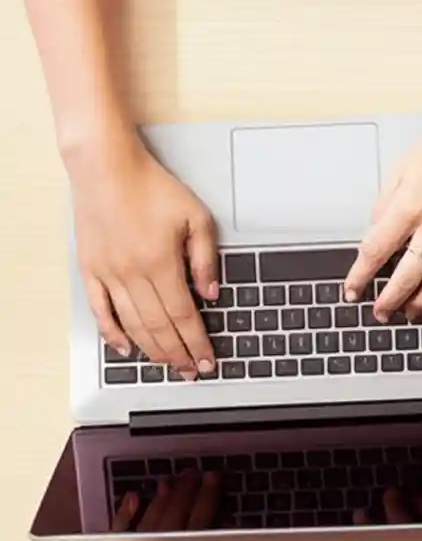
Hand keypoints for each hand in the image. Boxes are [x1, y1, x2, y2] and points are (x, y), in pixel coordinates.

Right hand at [68, 131, 218, 378]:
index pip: (184, 316)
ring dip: (152, 350)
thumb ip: (207, 258)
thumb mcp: (196, 217)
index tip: (207, 360)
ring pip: (132, 325)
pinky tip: (126, 349)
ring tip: (168, 365)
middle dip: (178, 354)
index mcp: (162, 263)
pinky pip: (101, 311)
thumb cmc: (152, 187)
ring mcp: (108, 274)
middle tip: (191, 372)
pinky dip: (113, 333)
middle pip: (159, 327)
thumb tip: (212, 293)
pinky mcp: (91, 270)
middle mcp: (132, 274)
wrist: (106, 168)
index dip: (197, 343)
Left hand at [111, 470, 220, 531]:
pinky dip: (126, 513)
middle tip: (192, 472)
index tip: (213, 477)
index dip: (208, 494)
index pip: (200, 516)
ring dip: (161, 498)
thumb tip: (225, 522)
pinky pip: (121, 531)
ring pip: (150, 518)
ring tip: (168, 481)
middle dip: (185, 489)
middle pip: (175, 512)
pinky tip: (132, 498)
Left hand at [343, 109, 421, 320]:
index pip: (375, 250)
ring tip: (410, 312)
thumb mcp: (407, 163)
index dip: (359, 276)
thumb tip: (375, 228)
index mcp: (411, 206)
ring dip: (421, 303)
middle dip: (388, 300)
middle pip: (405, 277)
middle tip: (379, 312)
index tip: (352, 290)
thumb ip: (387, 199)